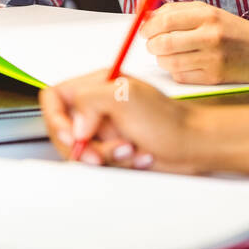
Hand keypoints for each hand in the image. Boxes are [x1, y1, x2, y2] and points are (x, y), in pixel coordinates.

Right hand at [39, 70, 204, 172]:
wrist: (193, 144)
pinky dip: (118, 164)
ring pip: (81, 150)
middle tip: (98, 154)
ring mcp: (105, 129)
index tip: (72, 134)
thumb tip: (74, 124)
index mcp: (97, 85)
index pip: (54, 97)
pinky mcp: (113, 149)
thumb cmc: (169, 119)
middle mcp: (98, 106)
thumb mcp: (126, 97)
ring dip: (105, 156)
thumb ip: (90, 101)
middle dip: (82, 146)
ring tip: (129, 150)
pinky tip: (138, 156)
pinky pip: (99, 163)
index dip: (56, 118)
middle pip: (64, 129)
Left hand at [139, 1, 248, 83]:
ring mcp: (212, 58)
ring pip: (169, 62)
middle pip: (164, 43)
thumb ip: (177, 12)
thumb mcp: (207, 12)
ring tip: (167, 54)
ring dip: (162, 59)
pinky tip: (183, 64)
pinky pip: (181, 76)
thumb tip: (146, 18)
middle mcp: (210, 36)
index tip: (144, 31)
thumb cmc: (229, 29)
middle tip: (152, 44)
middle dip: (151, 45)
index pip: (166, 20)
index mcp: (207, 15)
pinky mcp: (214, 77)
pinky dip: (175, 70)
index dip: (149, 27)